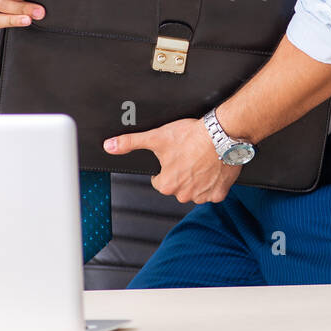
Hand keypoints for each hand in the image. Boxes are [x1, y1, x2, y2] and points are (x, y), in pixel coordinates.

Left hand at [104, 118, 240, 203]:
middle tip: (188, 156)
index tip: (175, 156)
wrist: (221, 134)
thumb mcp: (156, 137)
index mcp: (166, 185)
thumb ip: (130, 142)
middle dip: (182, 174)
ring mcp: (202, 195)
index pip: (159, 181)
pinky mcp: (219, 193)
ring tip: (201, 160)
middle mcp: (183, 195)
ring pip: (195, 190)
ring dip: (197, 179)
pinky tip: (212, 168)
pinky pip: (213, 192)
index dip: (166, 167)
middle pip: (178, 186)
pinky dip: (213, 183)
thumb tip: (110, 146)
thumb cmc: (191, 136)